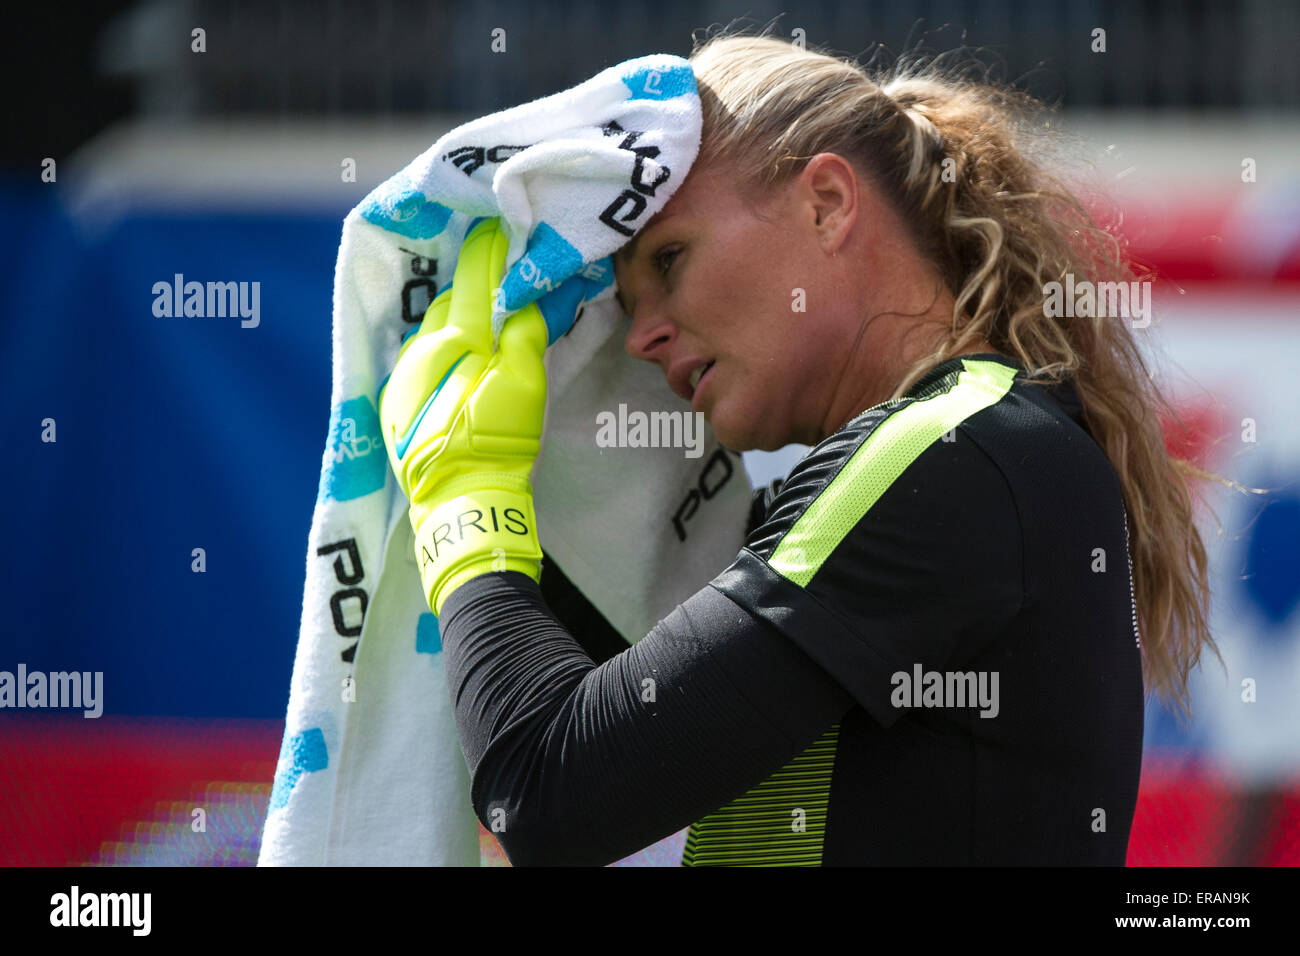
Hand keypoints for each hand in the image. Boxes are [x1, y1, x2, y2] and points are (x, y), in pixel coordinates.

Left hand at [378, 218, 547, 615]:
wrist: (461, 504)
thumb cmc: (499, 444)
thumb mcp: (526, 386)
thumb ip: (525, 332)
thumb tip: (535, 289)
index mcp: (452, 339)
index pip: (474, 279)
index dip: (493, 250)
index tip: (505, 225)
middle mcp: (417, 349)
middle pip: (449, 299)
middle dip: (475, 281)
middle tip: (503, 270)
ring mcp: (400, 376)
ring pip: (430, 327)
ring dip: (456, 314)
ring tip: (483, 311)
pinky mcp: (395, 401)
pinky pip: (418, 356)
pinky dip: (440, 344)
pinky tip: (457, 353)